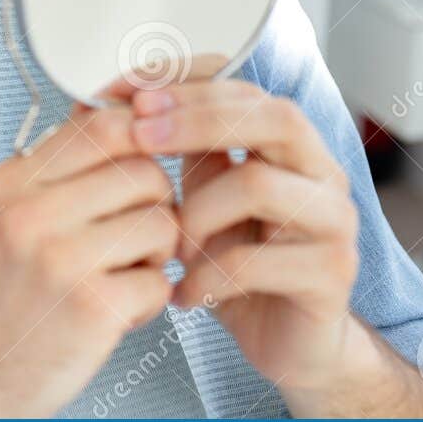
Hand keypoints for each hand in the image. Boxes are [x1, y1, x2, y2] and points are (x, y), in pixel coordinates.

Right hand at [0, 98, 178, 415]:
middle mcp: (28, 213)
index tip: (154, 155)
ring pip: (162, 223)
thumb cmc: (6, 297)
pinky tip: (118, 309)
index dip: (144, 135)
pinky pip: (160, 282)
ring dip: (158, 255)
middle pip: (144, 171)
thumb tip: (124, 113)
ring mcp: (59, 259)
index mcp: (11, 182)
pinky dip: (151, 300)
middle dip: (156, 204)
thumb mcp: (11, 215)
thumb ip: (61, 169)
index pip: (101, 123)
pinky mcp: (91, 306)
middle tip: (133, 236)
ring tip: (123, 274)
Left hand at [129, 79, 360, 397]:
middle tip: (138, 136)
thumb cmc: (231, 262)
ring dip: (196, 214)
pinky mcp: (332, 273)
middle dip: (196, 119)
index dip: (183, 79)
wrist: (283, 342)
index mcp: (283, 143)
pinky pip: (257, 261)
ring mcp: (333, 220)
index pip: (243, 84)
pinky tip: (183, 293)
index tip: (123, 92)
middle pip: (272, 116)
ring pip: (260, 186)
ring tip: (168, 246)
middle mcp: (319, 170)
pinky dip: (207, 276)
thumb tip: (89, 107)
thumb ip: (162, 151)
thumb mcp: (189, 195)